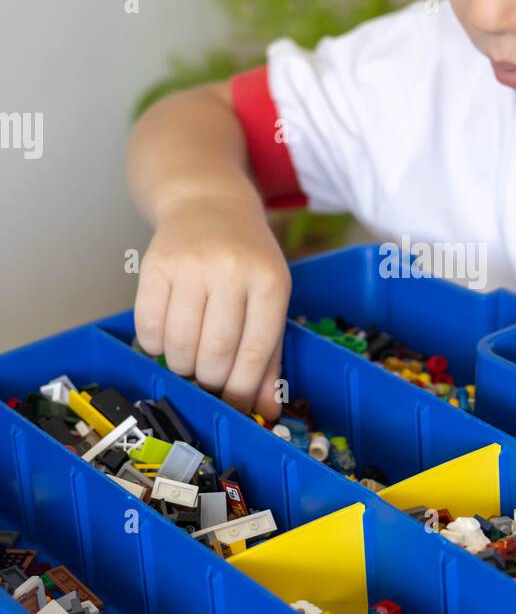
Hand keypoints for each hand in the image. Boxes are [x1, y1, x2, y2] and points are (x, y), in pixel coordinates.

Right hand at [134, 193, 290, 420]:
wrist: (208, 202)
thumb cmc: (245, 258)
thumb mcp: (268, 296)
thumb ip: (268, 354)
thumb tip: (266, 411)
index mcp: (269, 281)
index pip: (255, 349)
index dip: (242, 388)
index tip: (234, 407)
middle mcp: (231, 269)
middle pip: (216, 351)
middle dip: (210, 380)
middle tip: (208, 380)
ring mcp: (191, 264)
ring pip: (180, 343)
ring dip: (182, 366)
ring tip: (188, 360)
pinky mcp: (156, 264)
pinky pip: (148, 324)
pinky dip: (154, 345)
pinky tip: (164, 341)